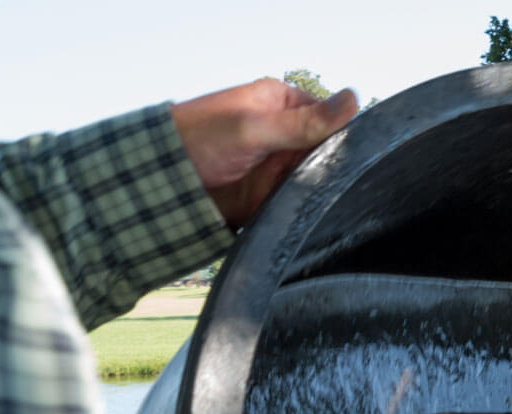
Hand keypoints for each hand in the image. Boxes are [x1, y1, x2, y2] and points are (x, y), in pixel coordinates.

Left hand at [171, 79, 359, 228]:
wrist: (157, 179)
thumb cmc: (199, 138)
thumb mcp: (254, 127)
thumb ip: (304, 121)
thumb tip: (354, 98)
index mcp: (283, 105)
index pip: (330, 119)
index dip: (344, 137)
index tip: (354, 157)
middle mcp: (284, 134)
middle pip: (327, 151)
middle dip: (333, 167)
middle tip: (344, 185)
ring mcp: (277, 166)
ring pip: (315, 179)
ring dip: (320, 191)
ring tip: (332, 204)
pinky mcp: (269, 195)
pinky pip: (297, 203)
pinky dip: (304, 210)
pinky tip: (316, 218)